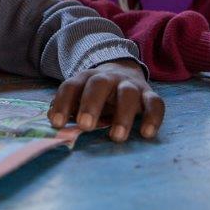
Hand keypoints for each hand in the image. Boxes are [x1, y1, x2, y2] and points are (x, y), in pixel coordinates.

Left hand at [48, 59, 163, 142]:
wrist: (122, 72)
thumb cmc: (95, 95)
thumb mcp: (79, 97)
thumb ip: (67, 108)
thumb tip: (55, 121)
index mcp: (85, 78)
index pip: (71, 86)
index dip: (63, 103)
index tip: (57, 123)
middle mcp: (107, 78)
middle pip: (98, 85)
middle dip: (91, 104)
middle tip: (85, 125)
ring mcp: (129, 85)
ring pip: (127, 94)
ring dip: (122, 115)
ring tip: (116, 137)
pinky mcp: (149, 94)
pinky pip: (155, 103)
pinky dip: (153, 117)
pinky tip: (146, 134)